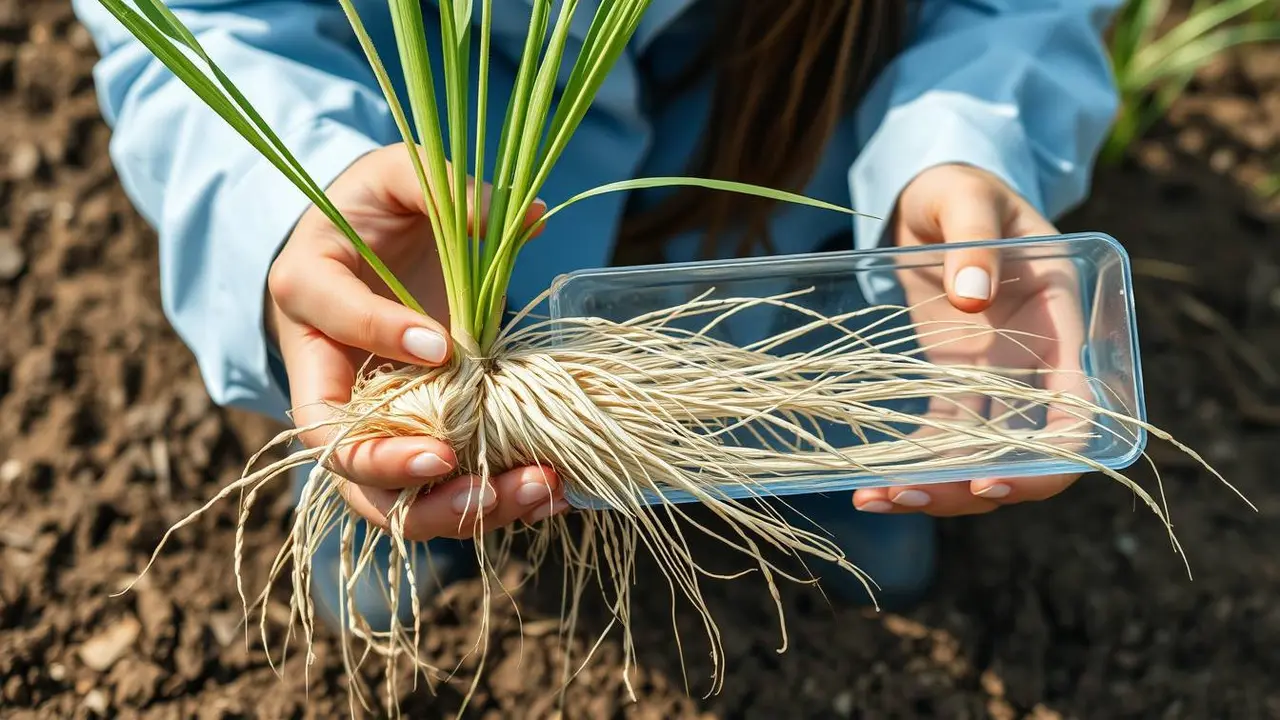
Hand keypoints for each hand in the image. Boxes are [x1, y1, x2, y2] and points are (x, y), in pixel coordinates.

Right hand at [266, 144, 568, 540]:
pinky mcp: (402, 441)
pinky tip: (547, 493)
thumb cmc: (373, 210)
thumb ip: (446, 185)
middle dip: (397, 468)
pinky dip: (484, 504)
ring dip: (453, 508)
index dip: (380, 335)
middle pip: (338, 447)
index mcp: (308, 290)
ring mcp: (361, 418)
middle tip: (460, 463)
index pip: (333, 318)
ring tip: (534, 491)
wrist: (359, 251)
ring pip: (383, 495)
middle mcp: (320, 371)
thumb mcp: (399, 175)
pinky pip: (431, 492)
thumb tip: (527, 216)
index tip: (445, 348)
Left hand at [851, 164, 1088, 516]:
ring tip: (877, 500)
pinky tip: (869, 488)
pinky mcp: (953, 384)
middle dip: (981, 487)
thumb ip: (976, 237)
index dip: (1050, 455)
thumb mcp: (968, 197)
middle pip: (1031, 451)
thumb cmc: (962, 190)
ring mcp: (997, 379)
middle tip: (917, 497)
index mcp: (1063, 319)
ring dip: (939, 488)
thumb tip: (972, 293)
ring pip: (982, 456)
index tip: (994, 477)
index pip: (1080, 406)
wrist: (936, 201)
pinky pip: (941, 439)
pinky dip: (912, 467)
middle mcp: (1039, 363)